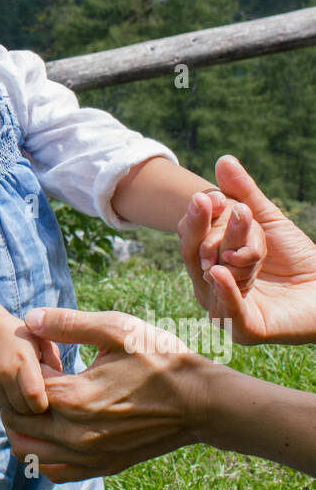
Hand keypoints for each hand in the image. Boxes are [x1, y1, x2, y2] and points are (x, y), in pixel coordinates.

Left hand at [0, 308, 207, 479]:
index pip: (22, 387)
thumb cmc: (161, 360)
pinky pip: (54, 470)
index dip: (25, 366)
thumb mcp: (117, 330)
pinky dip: (43, 452)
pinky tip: (56, 428)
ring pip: (28, 451)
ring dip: (24, 426)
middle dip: (17, 396)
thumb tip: (28, 319)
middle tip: (37, 376)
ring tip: (42, 401)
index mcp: (74, 398)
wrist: (202, 403)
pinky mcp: (102, 467)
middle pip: (18, 421)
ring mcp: (88, 457)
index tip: (42, 353)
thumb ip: (68, 323)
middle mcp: (74, 435)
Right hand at [0, 311, 62, 415]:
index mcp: (23, 360)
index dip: (43, 403)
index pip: (35, 397)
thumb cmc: (19, 335)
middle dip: (33, 407)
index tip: (47, 397)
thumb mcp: (41, 340)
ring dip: (21, 407)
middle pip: (24, 408)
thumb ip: (54, 360)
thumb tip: (62, 384)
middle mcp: (5, 373)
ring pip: (11, 410)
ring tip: (26, 394)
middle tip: (38, 398)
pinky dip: (9, 403)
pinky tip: (14, 390)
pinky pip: (0, 405)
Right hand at [179, 156, 315, 343]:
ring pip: (216, 277)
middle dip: (204, 228)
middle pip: (197, 255)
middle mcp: (212, 288)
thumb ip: (244, 194)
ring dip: (230, 248)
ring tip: (243, 221)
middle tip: (206, 201)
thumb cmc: (298, 258)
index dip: (196, 217)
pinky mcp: (246, 330)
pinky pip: (229, 312)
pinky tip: (219, 272)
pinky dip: (224, 293)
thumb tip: (224, 159)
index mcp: (210, 263)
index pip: (192, 237)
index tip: (205, 195)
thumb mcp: (267, 221)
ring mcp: (226, 310)